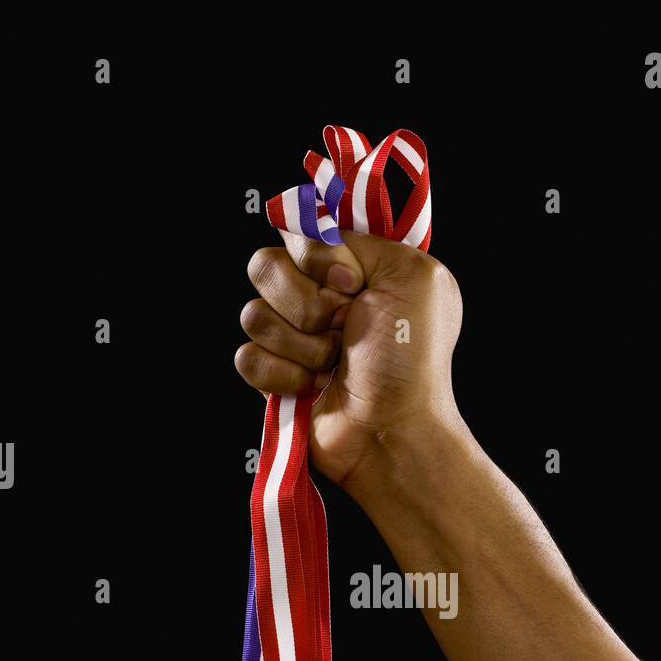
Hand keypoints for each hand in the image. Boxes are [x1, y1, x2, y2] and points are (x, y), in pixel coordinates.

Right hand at [235, 229, 462, 491]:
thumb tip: (316, 243)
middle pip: (265, 266)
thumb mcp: (411, 276)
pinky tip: (314, 388)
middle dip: (307, 303)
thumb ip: (362, 239)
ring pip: (253, 314)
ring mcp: (293, 337)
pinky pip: (247, 357)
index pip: (299, 232)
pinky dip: (283, 375)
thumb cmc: (413, 359)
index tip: (353, 285)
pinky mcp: (274, 375)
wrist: (395, 428)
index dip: (318, 258)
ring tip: (335, 365)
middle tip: (346, 329)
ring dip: (302, 345)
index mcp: (353, 268)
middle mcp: (320, 298)